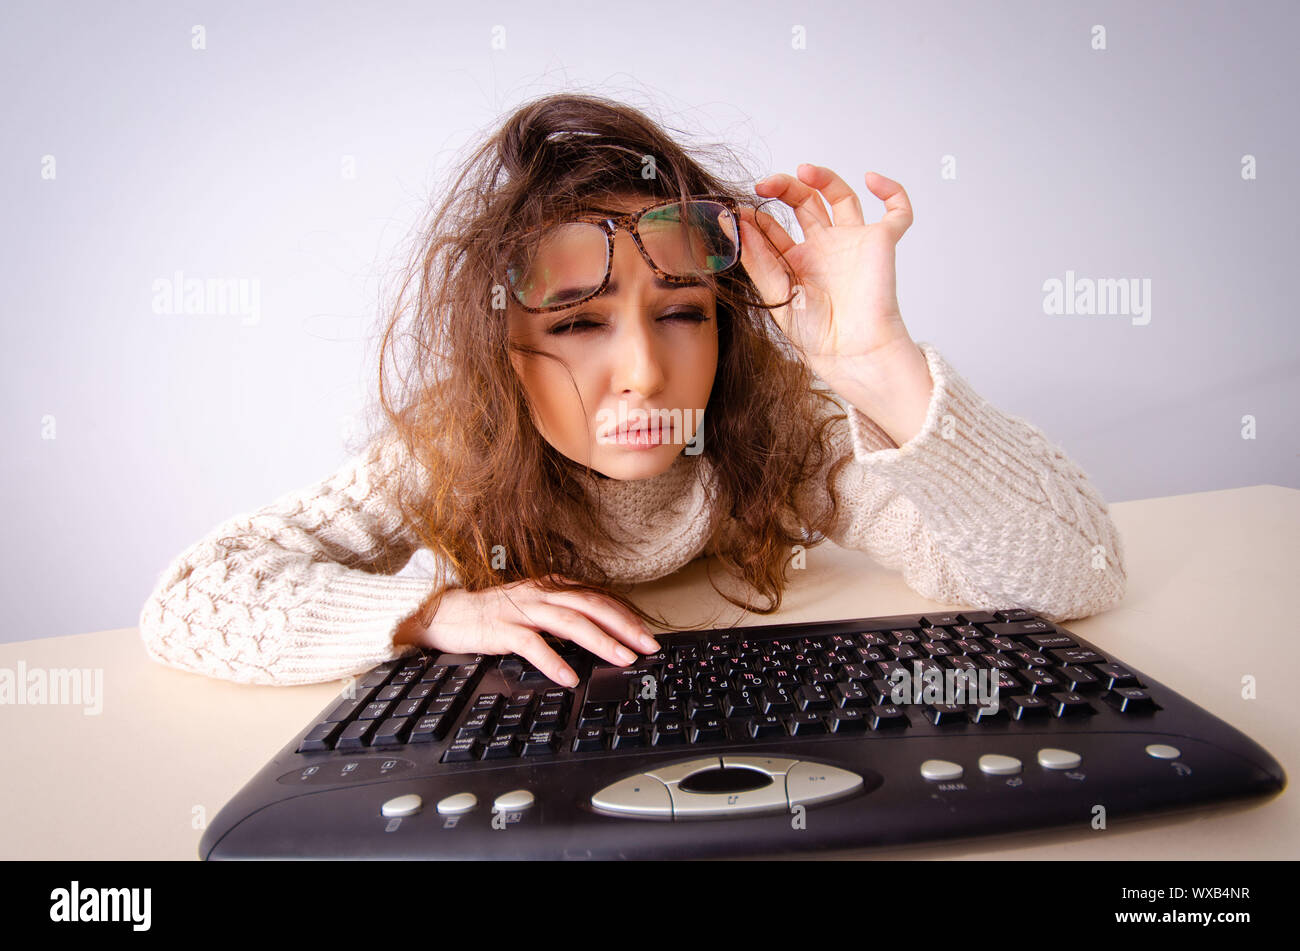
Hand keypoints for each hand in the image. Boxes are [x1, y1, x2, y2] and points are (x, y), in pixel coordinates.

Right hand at [398, 576, 659, 686]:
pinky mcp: (502, 629)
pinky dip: (553, 661)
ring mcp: (523, 611)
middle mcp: (542, 594)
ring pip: (570, 622)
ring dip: (600, 641)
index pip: (599, 598)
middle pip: (592, 606)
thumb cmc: (496, 615)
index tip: (649, 635)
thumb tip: (603, 634)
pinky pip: (532, 645)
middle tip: (648, 647)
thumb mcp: (536, 609)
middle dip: (625, 626)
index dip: (627, 616)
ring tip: (622, 658)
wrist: (449, 614)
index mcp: (553, 587)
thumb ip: (565, 616)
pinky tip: (569, 677)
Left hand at [738, 166, 933, 444]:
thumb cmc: (818, 337)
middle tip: (764, 184)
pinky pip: (897, 212)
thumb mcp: (778, 295)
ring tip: (803, 171)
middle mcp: (824, 249)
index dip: (757, 217)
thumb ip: (759, 260)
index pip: (775, 228)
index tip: (739, 212)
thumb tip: (736, 226)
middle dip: (784, 189)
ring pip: (841, 198)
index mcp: (797, 263)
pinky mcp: (882, 243)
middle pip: (804, 204)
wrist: (852, 352)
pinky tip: (872, 179)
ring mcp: (853, 243)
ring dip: (824, 178)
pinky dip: (891, 191)